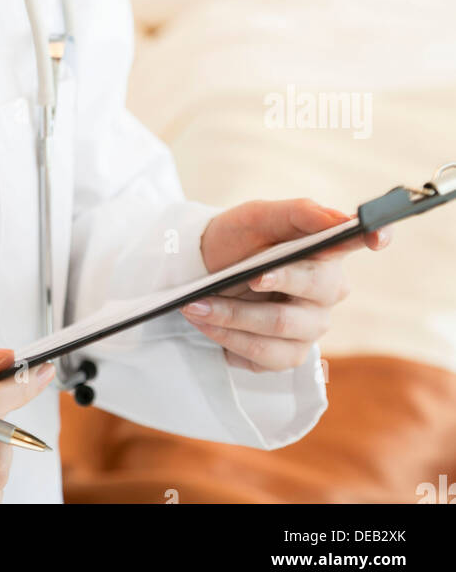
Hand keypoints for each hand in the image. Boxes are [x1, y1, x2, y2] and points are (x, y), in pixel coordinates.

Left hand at [178, 198, 391, 372]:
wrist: (201, 272)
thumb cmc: (236, 240)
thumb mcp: (256, 218)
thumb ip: (297, 214)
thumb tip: (337, 218)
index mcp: (327, 251)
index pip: (362, 240)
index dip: (376, 236)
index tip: (376, 236)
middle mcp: (328, 291)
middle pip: (309, 292)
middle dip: (261, 286)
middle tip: (227, 282)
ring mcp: (311, 327)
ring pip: (278, 329)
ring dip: (231, 318)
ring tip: (195, 307)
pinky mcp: (288, 355)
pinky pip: (264, 357)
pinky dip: (229, 340)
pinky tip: (209, 324)